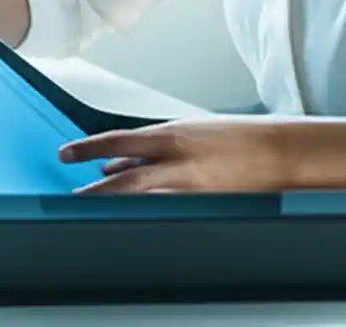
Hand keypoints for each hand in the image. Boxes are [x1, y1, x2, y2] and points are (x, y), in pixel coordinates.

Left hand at [58, 117, 291, 193]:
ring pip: (140, 198)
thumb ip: (150, 148)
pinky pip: (165, 210)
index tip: (65, 155)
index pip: (118, 140)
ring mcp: (190, 187)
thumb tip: (118, 161)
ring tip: (93, 207)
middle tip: (73, 195)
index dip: (87, 148)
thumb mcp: (188, 132)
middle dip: (95, 188)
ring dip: (116, 201)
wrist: (279, 153)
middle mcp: (177, 161)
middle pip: (123, 178)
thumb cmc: (237, 137)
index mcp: (172, 134)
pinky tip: (133, 213)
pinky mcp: (203, 205)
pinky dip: (145, 210)